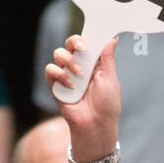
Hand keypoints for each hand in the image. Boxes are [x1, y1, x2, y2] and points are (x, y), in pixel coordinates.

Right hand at [45, 34, 120, 151]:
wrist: (96, 125)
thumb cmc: (107, 105)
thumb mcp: (111, 78)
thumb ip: (108, 58)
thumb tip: (113, 39)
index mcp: (92, 64)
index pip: (84, 43)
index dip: (84, 38)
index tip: (89, 39)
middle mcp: (78, 67)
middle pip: (69, 44)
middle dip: (74, 42)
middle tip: (82, 49)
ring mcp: (66, 76)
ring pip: (58, 54)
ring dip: (68, 61)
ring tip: (79, 74)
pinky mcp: (56, 86)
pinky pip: (50, 70)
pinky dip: (59, 74)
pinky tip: (70, 85)